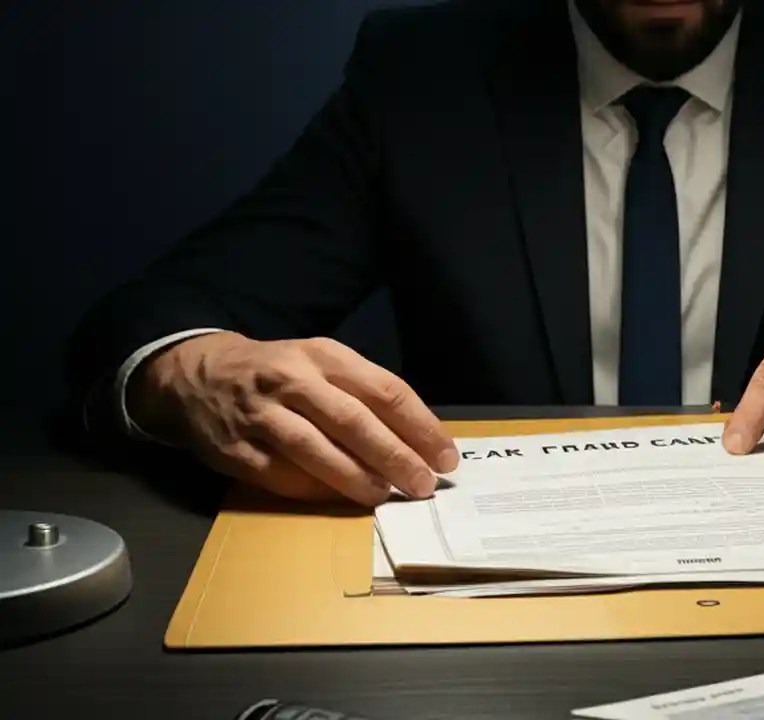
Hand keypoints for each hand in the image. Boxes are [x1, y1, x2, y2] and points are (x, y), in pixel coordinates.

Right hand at [129, 332, 457, 505]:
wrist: (198, 374)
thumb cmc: (280, 373)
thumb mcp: (322, 363)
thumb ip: (365, 394)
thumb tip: (419, 440)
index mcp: (324, 355)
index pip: (385, 390)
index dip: (420, 426)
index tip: (445, 456)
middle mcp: (293, 380)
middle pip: (354, 421)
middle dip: (395, 456)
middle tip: (424, 484)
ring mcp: (261, 415)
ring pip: (315, 449)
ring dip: (356, 477)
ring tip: (385, 496)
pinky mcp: (235, 448)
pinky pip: (280, 475)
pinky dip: (313, 490)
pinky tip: (339, 500)